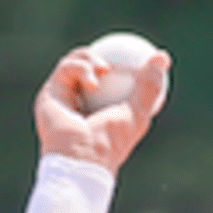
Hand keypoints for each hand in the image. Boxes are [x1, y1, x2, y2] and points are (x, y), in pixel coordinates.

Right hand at [34, 45, 172, 172]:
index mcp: (103, 109)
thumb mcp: (139, 112)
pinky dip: (81, 69)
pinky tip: (93, 80)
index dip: (121, 63)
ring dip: (90, 59)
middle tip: (114, 62)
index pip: (113, 80)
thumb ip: (150, 85)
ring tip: (104, 69)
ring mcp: (65, 98)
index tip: (133, 54)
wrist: (82, 158)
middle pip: (89, 67)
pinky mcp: (50, 94)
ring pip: (75, 63)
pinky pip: (66, 69)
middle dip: (99, 56)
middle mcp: (83, 102)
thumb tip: (162, 56)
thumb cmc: (112, 141)